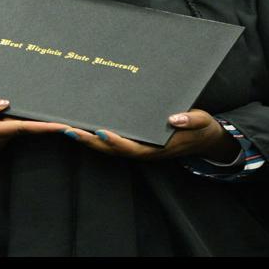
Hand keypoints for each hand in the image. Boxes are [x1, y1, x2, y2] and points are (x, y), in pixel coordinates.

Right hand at [0, 98, 70, 159]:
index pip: (22, 128)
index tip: (63, 125)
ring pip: (9, 130)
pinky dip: (6, 122)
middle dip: (34, 118)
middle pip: (18, 128)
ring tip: (29, 99)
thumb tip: (6, 103)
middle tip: (50, 100)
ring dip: (17, 118)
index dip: (44, 127)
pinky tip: (5, 109)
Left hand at [62, 110, 238, 161]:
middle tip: (68, 129)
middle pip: (111, 148)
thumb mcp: (201, 122)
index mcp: (156, 149)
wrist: (204, 138)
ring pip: (106, 146)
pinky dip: (94, 135)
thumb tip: (174, 118)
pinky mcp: (134, 141)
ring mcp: (136, 147)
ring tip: (65, 127)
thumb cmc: (201, 128)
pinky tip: (80, 125)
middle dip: (89, 140)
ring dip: (86, 139)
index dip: (116, 141)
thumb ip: (189, 120)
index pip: (132, 147)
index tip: (100, 131)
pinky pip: (111, 140)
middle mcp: (142, 150)